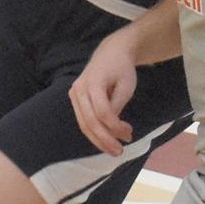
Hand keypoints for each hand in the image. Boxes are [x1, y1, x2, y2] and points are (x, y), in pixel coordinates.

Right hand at [70, 34, 138, 154]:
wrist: (111, 52)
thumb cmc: (122, 68)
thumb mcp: (126, 85)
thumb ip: (118, 105)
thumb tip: (112, 128)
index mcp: (93, 82)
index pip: (102, 112)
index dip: (115, 127)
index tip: (130, 134)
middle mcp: (79, 88)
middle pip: (90, 121)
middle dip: (105, 139)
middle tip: (119, 151)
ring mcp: (74, 93)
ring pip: (83, 123)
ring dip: (98, 140)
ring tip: (113, 150)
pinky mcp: (75, 98)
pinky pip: (83, 119)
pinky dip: (93, 132)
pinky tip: (105, 140)